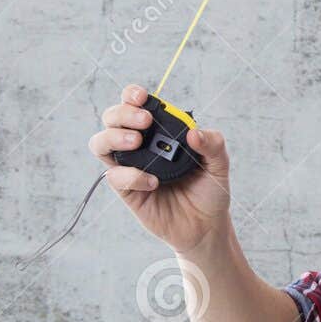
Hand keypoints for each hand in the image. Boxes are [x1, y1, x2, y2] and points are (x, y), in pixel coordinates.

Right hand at [89, 84, 231, 252]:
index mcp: (159, 131)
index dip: (132, 95)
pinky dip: (131, 175)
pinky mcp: (126, 191)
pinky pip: (115, 177)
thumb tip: (194, 133)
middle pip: (112, 118)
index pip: (136, 104)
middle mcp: (140, 145)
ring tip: (136, 141)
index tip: (142, 97)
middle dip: (122, 113)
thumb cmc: (209, 191)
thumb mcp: (219, 164)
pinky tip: (153, 182)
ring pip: (101, 143)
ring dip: (113, 136)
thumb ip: (213, 144)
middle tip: (146, 121)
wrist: (206, 226)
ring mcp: (130, 166)